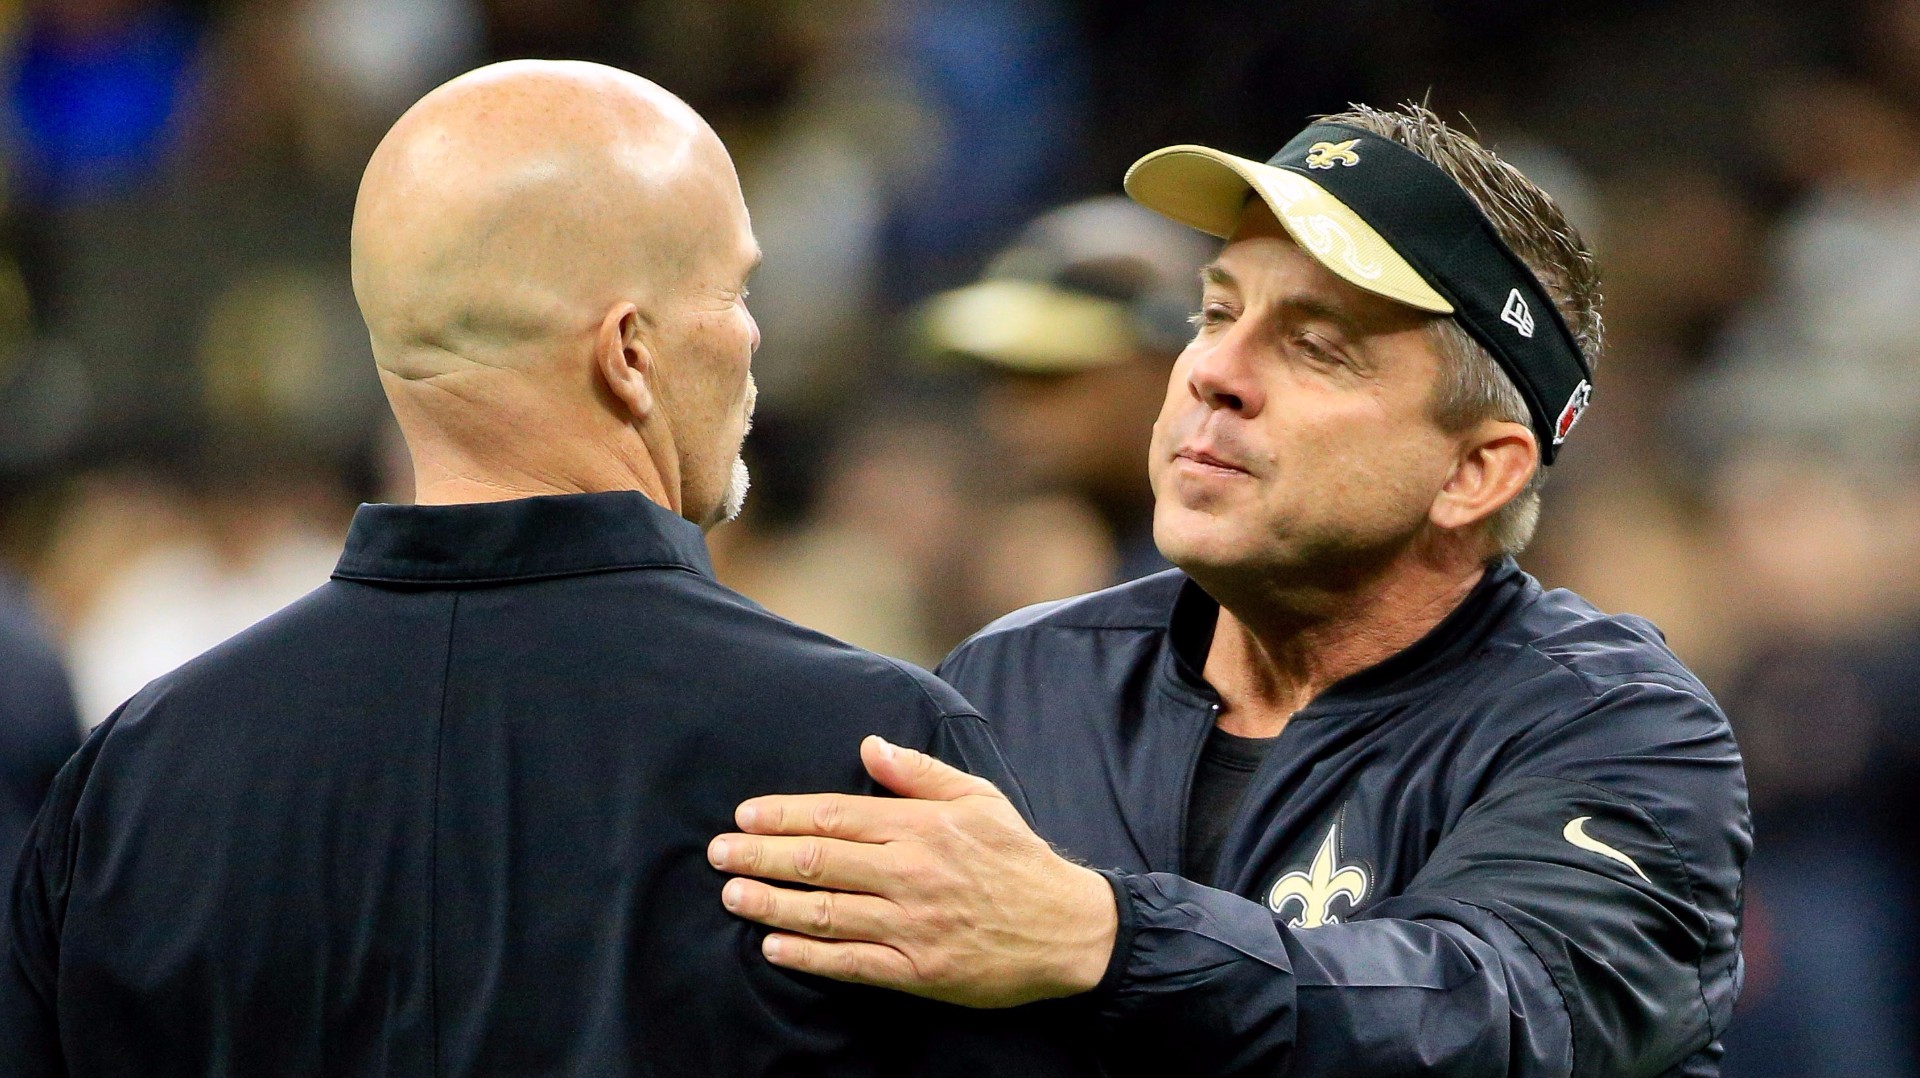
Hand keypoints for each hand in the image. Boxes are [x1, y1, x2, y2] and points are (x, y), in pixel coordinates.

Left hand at [707, 735, 1116, 1007]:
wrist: (1068, 929)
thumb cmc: (1018, 858)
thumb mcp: (978, 799)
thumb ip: (920, 771)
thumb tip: (869, 745)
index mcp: (921, 827)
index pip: (836, 815)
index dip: (783, 815)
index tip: (745, 816)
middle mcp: (910, 873)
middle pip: (818, 861)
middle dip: (759, 857)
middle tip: (718, 854)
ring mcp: (911, 924)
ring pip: (824, 913)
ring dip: (770, 904)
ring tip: (733, 897)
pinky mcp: (917, 970)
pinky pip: (849, 963)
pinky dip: (806, 955)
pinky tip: (773, 946)